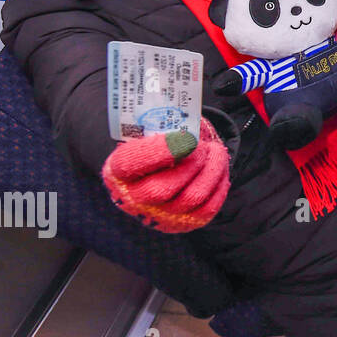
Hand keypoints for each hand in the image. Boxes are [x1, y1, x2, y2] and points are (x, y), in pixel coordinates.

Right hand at [101, 118, 230, 233]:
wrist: (163, 170)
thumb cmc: (158, 144)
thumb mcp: (151, 129)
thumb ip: (162, 122)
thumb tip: (186, 113)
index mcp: (118, 171)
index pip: (130, 165)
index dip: (159, 152)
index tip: (185, 138)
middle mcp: (132, 199)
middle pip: (161, 189)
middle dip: (191, 163)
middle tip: (204, 146)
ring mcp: (158, 216)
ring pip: (191, 198)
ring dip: (211, 171)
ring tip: (216, 152)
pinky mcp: (183, 223)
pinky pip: (207, 209)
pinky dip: (219, 186)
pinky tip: (219, 169)